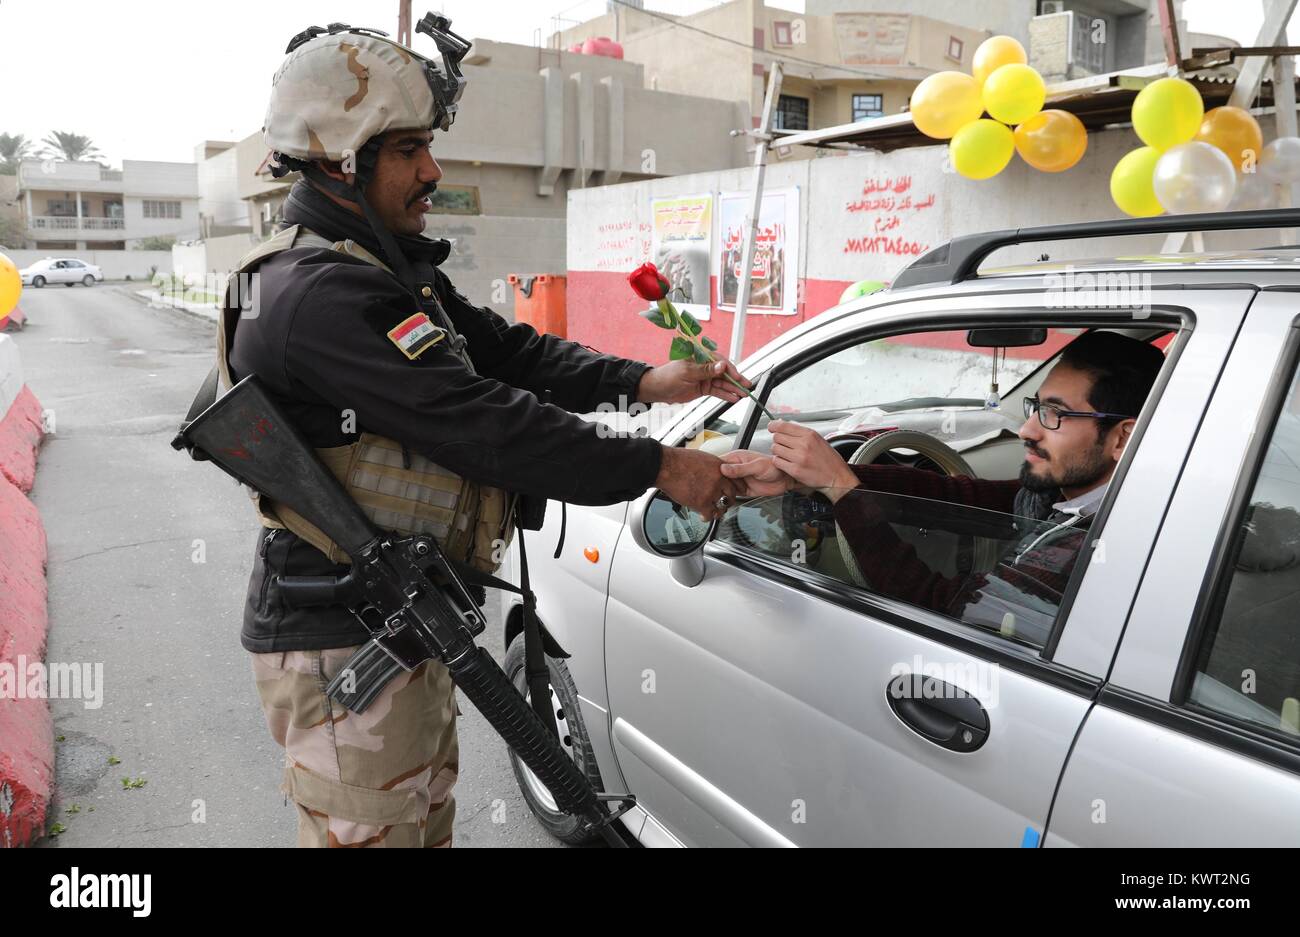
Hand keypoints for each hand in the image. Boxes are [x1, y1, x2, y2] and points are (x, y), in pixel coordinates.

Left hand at [637, 357, 752, 405]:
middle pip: (724, 373)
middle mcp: (705, 366)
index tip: (738, 377)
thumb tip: (721, 365)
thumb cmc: (668, 376)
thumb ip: (705, 370)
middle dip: (736, 380)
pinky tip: (733, 398)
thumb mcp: (687, 372)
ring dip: (733, 389)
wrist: (657, 390)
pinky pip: (717, 391)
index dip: (730, 370)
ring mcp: (705, 378)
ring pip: (723, 383)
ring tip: (743, 395)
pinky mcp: (704, 388)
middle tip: (747, 387)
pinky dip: (725, 395)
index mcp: (701, 357)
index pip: (720, 362)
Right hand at [656, 446, 739, 518]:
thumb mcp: (702, 457)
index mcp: (720, 467)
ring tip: (714, 511)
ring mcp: (711, 492)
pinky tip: (703, 516)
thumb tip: (712, 471)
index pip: (736, 480)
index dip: (735, 488)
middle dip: (728, 500)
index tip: (731, 492)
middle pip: (731, 495)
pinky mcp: (701, 502)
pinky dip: (707, 517)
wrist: (666, 466)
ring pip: (722, 506)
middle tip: (724, 503)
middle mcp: (718, 480)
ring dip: (718, 511)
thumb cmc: (679, 460)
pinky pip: (710, 515)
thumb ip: (711, 467)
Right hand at [719, 450, 793, 496]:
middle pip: (718, 476)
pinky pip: (731, 494)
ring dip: (721, 491)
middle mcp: (735, 468)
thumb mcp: (757, 466)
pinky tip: (728, 499)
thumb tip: (724, 468)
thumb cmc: (775, 467)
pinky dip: (728, 497)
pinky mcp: (742, 489)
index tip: (709, 477)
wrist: (785, 479)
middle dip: (716, 483)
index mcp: (737, 458)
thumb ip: (740, 469)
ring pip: (723, 486)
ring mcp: (738, 479)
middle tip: (716, 490)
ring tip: (722, 495)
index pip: (718, 462)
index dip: (712, 470)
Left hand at [767, 420, 859, 499]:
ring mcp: (799, 458)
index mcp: (809, 434)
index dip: (774, 425)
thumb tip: (781, 423)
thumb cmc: (827, 458)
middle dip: (778, 440)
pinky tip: (786, 462)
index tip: (771, 427)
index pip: (783, 426)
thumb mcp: (817, 439)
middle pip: (777, 437)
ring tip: (786, 454)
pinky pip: (777, 461)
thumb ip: (800, 432)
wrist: (836, 476)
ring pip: (775, 449)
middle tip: (783, 445)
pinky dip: (779, 461)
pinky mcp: (795, 470)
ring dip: (778, 451)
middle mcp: (804, 444)